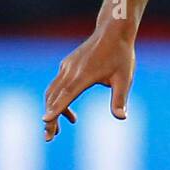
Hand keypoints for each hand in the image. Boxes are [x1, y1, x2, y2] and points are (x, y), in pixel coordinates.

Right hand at [42, 26, 135, 140]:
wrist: (112, 32)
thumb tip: (121, 117)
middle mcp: (71, 71)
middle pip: (54, 97)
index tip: (45, 121)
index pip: (67, 95)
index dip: (56, 109)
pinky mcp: (66, 65)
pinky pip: (57, 85)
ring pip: (52, 91)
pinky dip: (57, 100)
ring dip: (52, 110)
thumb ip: (119, 99)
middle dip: (50, 118)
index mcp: (84, 75)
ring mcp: (66, 67)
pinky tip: (69, 111)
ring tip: (57, 130)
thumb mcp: (124, 79)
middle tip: (49, 138)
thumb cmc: (121, 56)